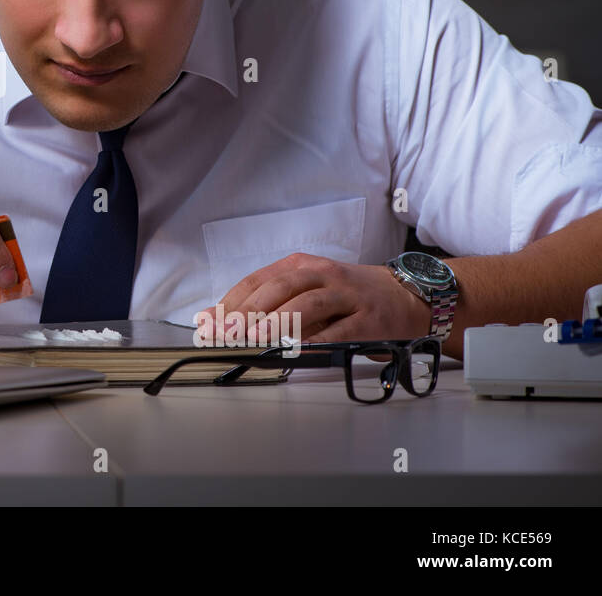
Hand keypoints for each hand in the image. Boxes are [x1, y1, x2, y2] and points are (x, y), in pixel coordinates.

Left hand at [206, 253, 431, 344]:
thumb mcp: (305, 290)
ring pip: (308, 303)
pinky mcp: (369, 319)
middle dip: (249, 312)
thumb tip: (215, 320)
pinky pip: (340, 330)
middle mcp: (322, 275)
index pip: (257, 281)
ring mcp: (347, 295)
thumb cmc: (347, 295)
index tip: (210, 324)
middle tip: (227, 333)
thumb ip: (264, 303)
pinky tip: (299, 350)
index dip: (231, 302)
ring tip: (257, 338)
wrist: (405, 296)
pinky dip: (317, 341)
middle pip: (279, 288)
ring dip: (279, 321)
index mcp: (300, 266)